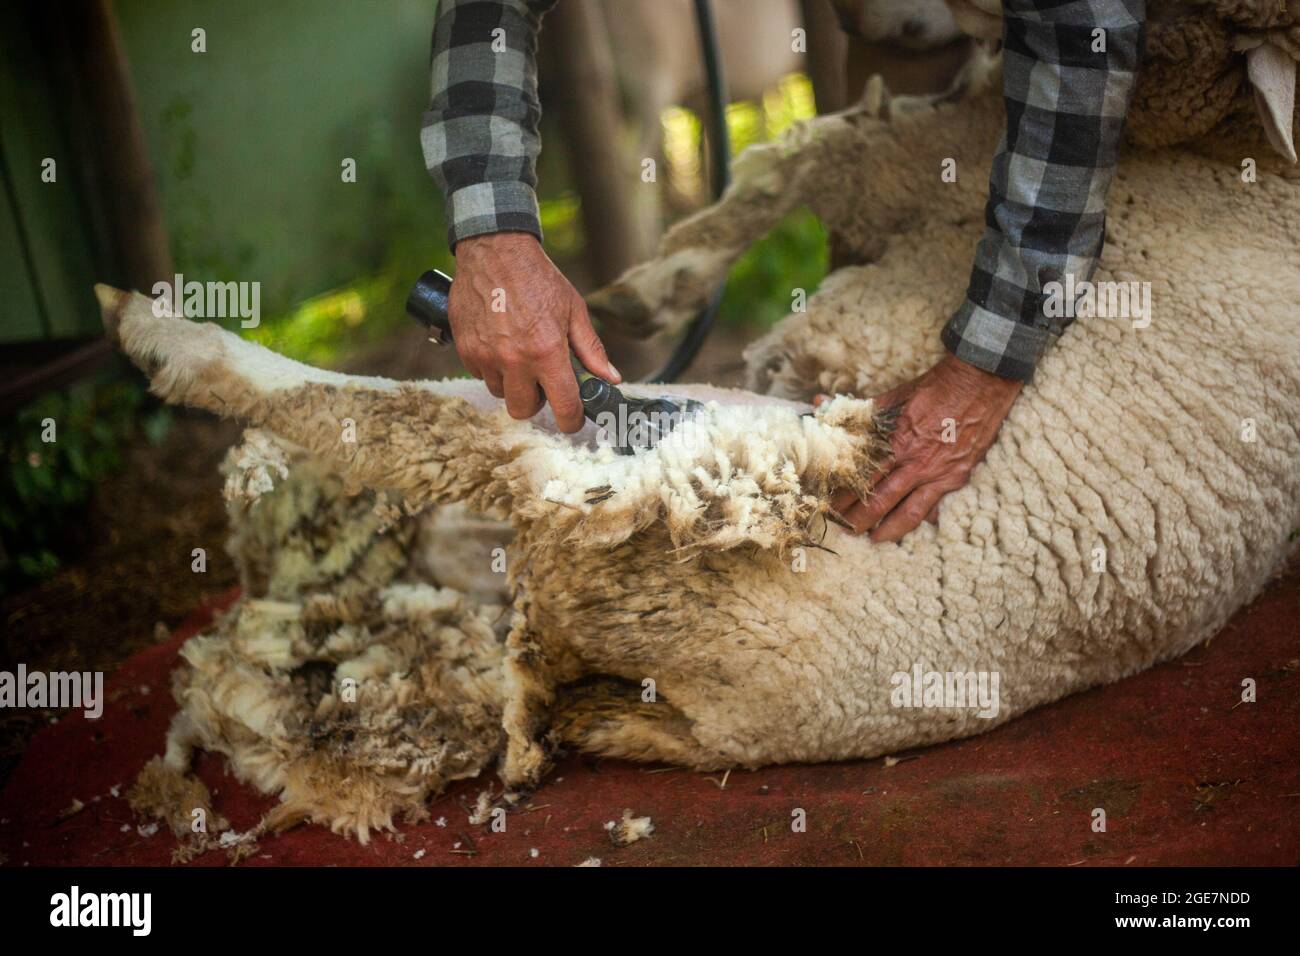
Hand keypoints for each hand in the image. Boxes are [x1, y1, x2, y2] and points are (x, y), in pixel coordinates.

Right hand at [450, 232, 619, 432]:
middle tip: (541, 383)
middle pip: (523, 410)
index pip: (563, 407)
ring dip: (512, 383)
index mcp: (546, 351)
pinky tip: (499, 343)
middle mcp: (514, 359)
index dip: (571, 420)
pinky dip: (491, 367)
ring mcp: (486, 356)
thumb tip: (610, 377)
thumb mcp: (573, 310)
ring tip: (518, 355)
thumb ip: (591, 349)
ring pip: (500, 393)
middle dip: (536, 403)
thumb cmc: (537, 278)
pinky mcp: (465, 349)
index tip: (572, 419)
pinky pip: (480, 374)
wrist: (494, 250)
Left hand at [821, 354, 1022, 541]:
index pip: (860, 476)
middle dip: (857, 519)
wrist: (980, 383)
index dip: (841, 493)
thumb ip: (857, 409)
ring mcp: (937, 474)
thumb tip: (819, 403)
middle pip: (878, 501)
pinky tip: (905, 530)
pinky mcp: (956, 478)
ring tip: (869, 539)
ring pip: (906, 513)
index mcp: (894, 442)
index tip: (826, 502)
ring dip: (885, 529)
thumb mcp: (893, 396)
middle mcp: (914, 463)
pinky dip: (919, 521)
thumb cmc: (933, 388)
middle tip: (841, 530)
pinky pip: (933, 508)